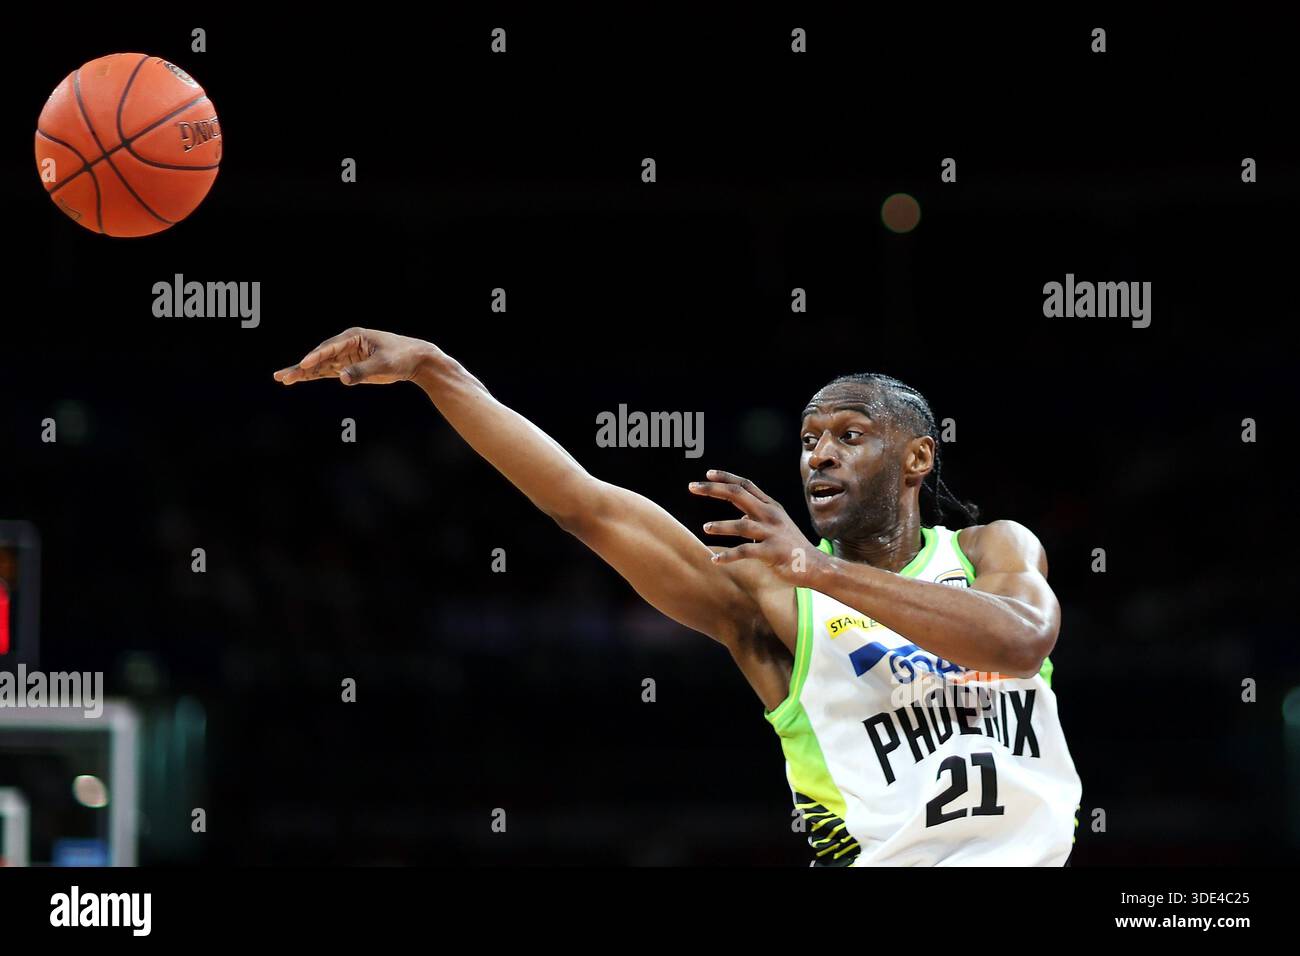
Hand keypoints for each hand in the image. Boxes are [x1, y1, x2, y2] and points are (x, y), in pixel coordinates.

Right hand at [273, 327, 434, 385]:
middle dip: (302, 367)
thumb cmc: (401, 357)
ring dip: (303, 372)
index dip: (316, 357)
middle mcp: (346, 344)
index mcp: (354, 337)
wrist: (415, 360)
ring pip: (320, 365)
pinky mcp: (349, 366)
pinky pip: (328, 371)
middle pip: (320, 356)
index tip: (304, 365)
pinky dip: (314, 376)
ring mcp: (346, 355)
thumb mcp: (384, 365)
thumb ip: (362, 372)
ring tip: (282, 379)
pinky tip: (298, 379)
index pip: (331, 347)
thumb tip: (342, 379)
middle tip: (282, 376)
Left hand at [689, 469, 819, 581]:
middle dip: (713, 489)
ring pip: (741, 525)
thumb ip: (758, 516)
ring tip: (705, 528)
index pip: (745, 485)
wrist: (815, 565)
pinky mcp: (772, 552)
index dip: (726, 477)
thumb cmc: (791, 545)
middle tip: (692, 487)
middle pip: (738, 495)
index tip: (707, 473)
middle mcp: (771, 514)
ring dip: (721, 526)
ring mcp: (772, 532)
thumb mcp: (776, 524)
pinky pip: (746, 552)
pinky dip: (728, 556)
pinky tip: (715, 560)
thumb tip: (740, 515)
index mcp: (770, 506)